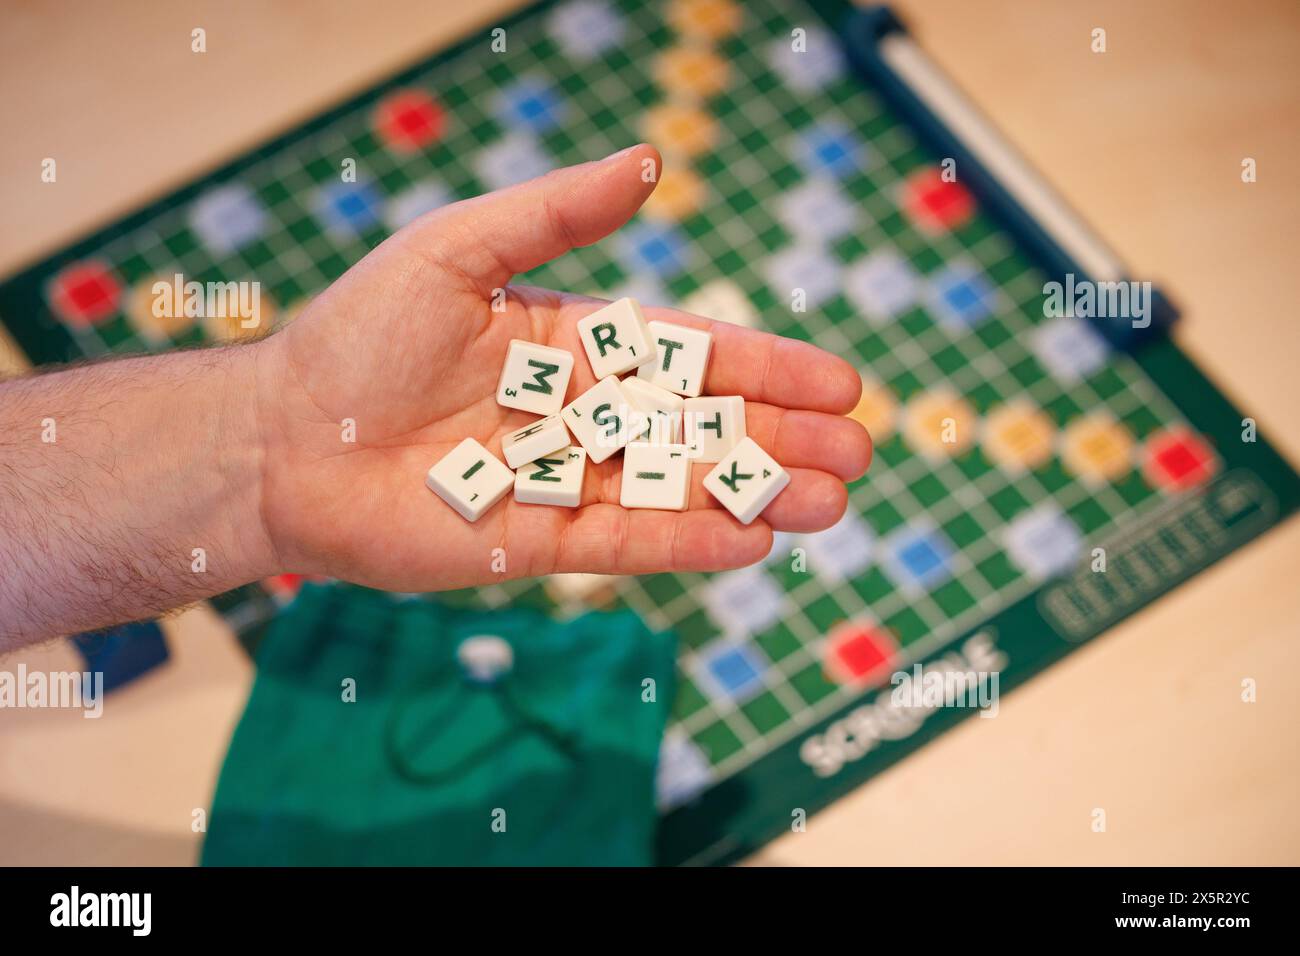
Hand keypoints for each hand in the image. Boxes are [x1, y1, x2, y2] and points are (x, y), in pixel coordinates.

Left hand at [251, 144, 871, 589]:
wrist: (280, 440)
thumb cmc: (358, 335)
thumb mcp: (458, 250)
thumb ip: (556, 214)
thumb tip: (649, 160)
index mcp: (573, 344)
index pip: (691, 356)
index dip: (766, 366)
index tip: (839, 378)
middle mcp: (581, 416)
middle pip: (702, 428)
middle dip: (782, 438)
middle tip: (860, 450)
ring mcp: (564, 483)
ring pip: (679, 490)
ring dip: (756, 494)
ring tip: (833, 501)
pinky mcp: (535, 544)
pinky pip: (627, 545)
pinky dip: (688, 543)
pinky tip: (753, 540)